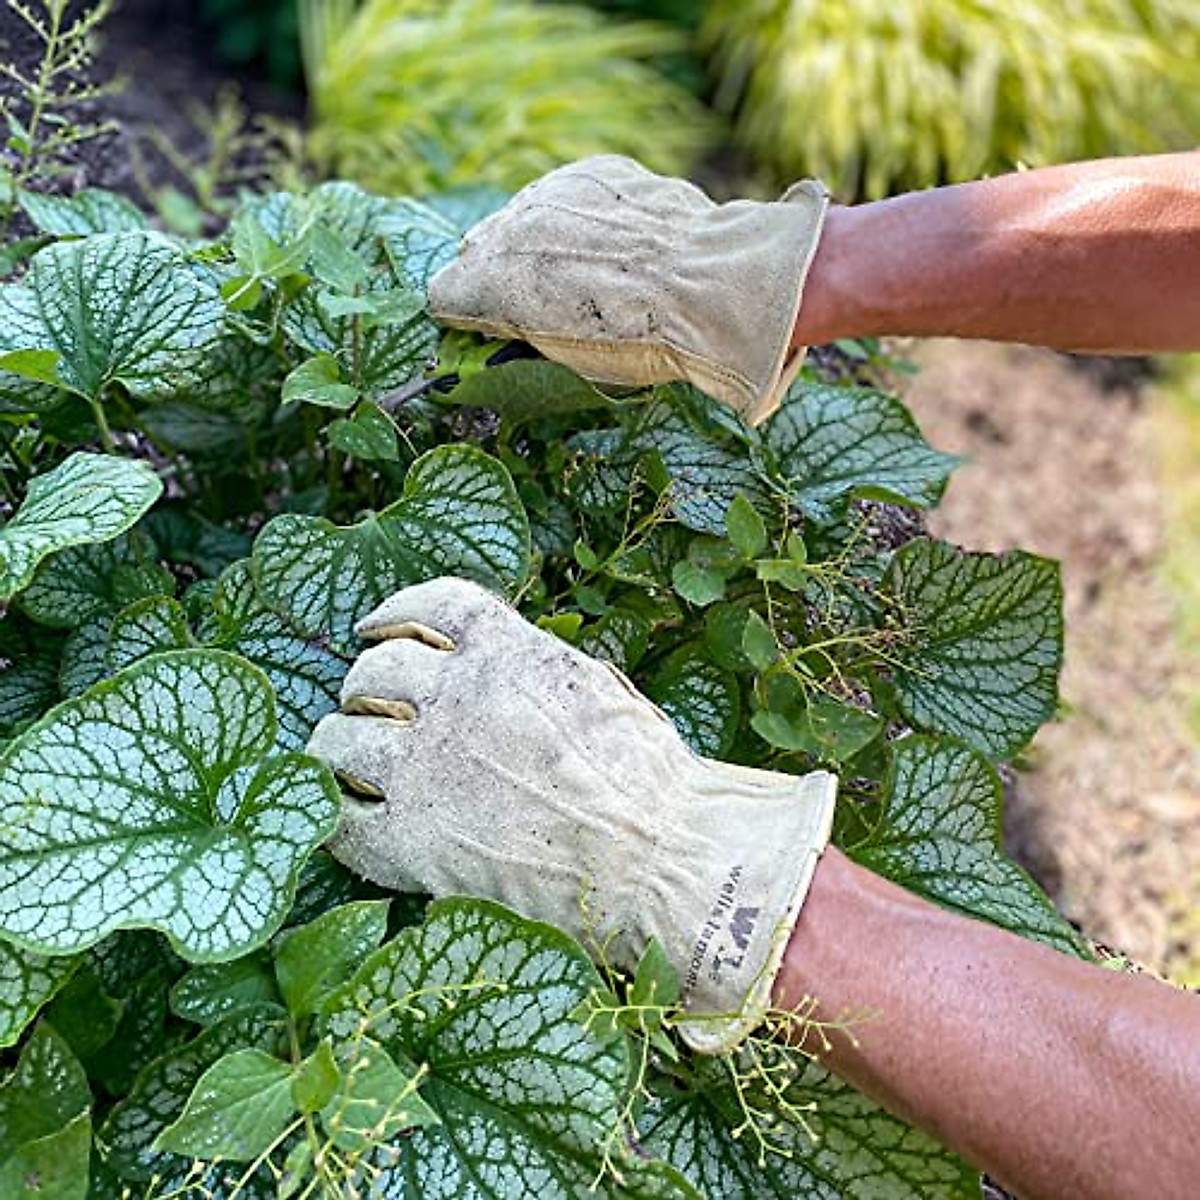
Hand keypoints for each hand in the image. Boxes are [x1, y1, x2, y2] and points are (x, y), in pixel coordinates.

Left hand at [306, 577, 835, 1052]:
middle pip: (374, 671)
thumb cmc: (653, 783)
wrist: (656, 860)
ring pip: (339, 741)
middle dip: (364, 685)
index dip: (396, 609)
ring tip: (338, 757)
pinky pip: (342, 822)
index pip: (434, 606)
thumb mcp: (605, 694)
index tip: (376, 625)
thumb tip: (523, 667)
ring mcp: (427, 769)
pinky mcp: (413, 842)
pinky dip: (335, 818)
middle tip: (364, 705)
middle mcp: (457, 699)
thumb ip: (547, 673)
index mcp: (510, 654)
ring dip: (334, 746)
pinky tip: (339, 818)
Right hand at [429, 155, 828, 425]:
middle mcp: (509, 226)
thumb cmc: (641, 343)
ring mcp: (552, 191)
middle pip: (481, 246)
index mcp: (495, 283)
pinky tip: (619, 244)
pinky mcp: (594, 170)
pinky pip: (572, 194)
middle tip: (545, 302)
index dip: (471, 314)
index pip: (446, 293)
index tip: (495, 329)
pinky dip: (585, 217)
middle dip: (503, 272)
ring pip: (525, 214)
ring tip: (591, 271)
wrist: (714, 289)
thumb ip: (523, 336)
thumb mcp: (567, 360)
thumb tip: (508, 330)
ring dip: (544, 240)